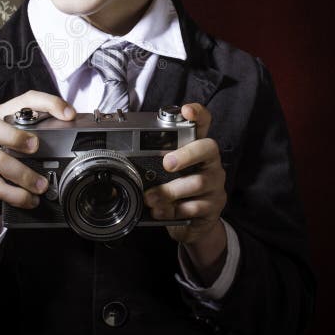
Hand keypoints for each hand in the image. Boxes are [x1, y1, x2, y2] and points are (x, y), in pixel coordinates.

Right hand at [0, 91, 75, 243]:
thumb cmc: (9, 151)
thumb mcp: (22, 134)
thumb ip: (43, 128)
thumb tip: (76, 128)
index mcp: (3, 114)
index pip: (25, 100)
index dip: (48, 104)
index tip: (68, 115)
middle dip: (16, 136)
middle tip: (36, 146)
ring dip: (23, 174)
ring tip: (42, 185)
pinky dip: (17, 195)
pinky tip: (31, 199)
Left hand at [143, 103, 226, 280]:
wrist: (194, 223)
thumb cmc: (175, 188)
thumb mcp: (165, 170)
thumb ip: (152, 158)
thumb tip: (120, 151)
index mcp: (197, 147)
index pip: (204, 123)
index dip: (198, 113)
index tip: (187, 110)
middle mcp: (210, 162)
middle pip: (208, 148)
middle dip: (186, 154)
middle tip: (166, 163)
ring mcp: (214, 184)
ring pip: (198, 182)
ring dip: (170, 191)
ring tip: (150, 197)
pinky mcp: (213, 207)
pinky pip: (194, 207)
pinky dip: (173, 211)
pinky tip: (160, 211)